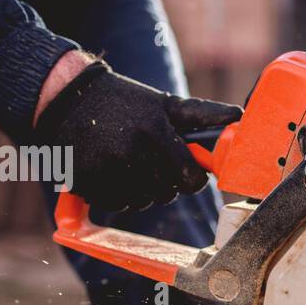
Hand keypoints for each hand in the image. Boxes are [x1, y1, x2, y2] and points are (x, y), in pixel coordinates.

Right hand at [34, 57, 241, 212]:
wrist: (65, 99)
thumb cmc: (124, 103)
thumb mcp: (164, 103)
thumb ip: (204, 114)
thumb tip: (240, 116)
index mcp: (155, 132)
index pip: (191, 180)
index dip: (192, 178)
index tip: (185, 168)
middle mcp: (131, 153)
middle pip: (167, 194)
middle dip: (166, 182)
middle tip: (152, 159)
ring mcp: (106, 170)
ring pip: (142, 203)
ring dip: (142, 191)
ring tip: (129, 162)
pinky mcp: (86, 183)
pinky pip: (116, 205)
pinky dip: (117, 195)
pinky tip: (110, 170)